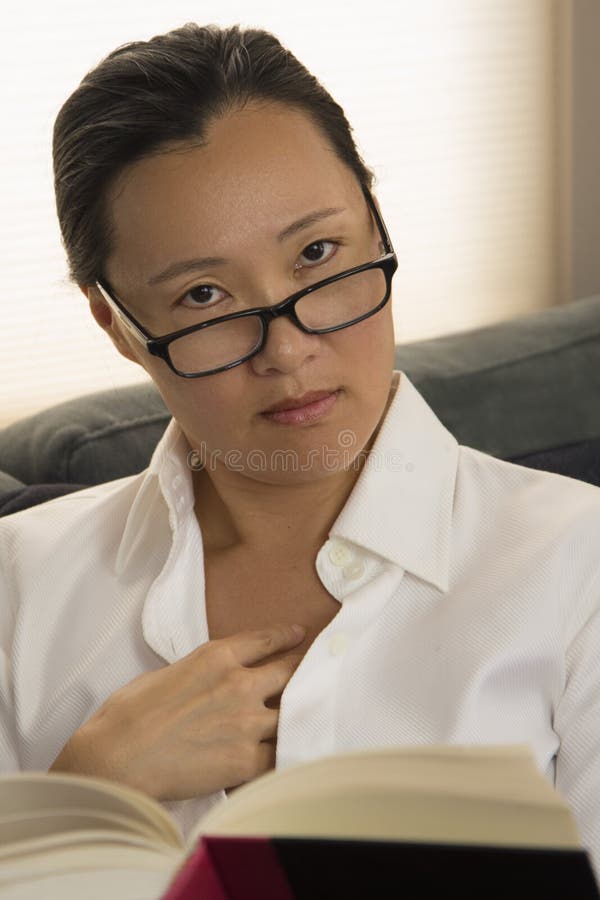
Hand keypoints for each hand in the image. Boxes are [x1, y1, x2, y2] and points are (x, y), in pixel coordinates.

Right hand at [49, 623, 304, 800]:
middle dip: (303, 671)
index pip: (264, 640)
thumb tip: (210, 682)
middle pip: (289, 672)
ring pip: (291, 713)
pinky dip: (286, 752)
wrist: (117, 758)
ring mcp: (246, 723)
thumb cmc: (128, 715)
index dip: (286, 636)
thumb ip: (200, 673)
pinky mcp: (245, 761)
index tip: (299, 634)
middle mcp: (239, 685)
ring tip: (310, 714)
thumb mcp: (167, 673)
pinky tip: (292, 751)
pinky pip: (280, 754)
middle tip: (318, 671)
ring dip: (298, 713)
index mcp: (216, 657)